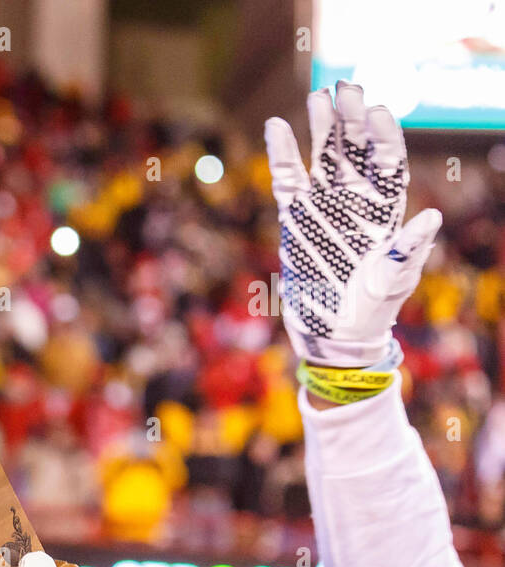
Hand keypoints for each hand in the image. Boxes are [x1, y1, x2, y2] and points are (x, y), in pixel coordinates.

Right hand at [265, 81, 440, 368]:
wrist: (333, 333)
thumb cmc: (371, 308)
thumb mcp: (394, 280)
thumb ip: (408, 249)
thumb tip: (433, 217)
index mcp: (385, 210)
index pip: (387, 162)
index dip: (383, 135)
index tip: (377, 111)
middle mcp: (356, 201)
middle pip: (355, 150)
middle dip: (351, 118)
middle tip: (345, 89)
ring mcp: (324, 207)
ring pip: (323, 157)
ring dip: (321, 127)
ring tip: (318, 96)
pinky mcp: (295, 219)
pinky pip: (287, 180)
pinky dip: (282, 153)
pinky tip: (276, 126)